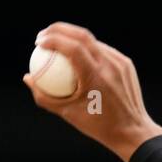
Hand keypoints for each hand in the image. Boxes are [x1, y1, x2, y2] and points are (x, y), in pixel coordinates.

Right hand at [23, 22, 161, 161]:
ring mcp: (121, 63)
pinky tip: (77, 54)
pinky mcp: (126, 64)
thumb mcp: (68, 114)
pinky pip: (104, 51)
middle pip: (82, 35)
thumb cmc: (99, 126)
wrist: (133, 132)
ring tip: (58, 43)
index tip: (39, 43)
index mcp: (96, 78)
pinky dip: (88, 49)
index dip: (53, 39)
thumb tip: (28, 78)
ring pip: (93, 41)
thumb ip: (45, 96)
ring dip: (73, 37)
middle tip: (44, 35)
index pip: (72, 47)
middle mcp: (110, 66)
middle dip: (59, 29)